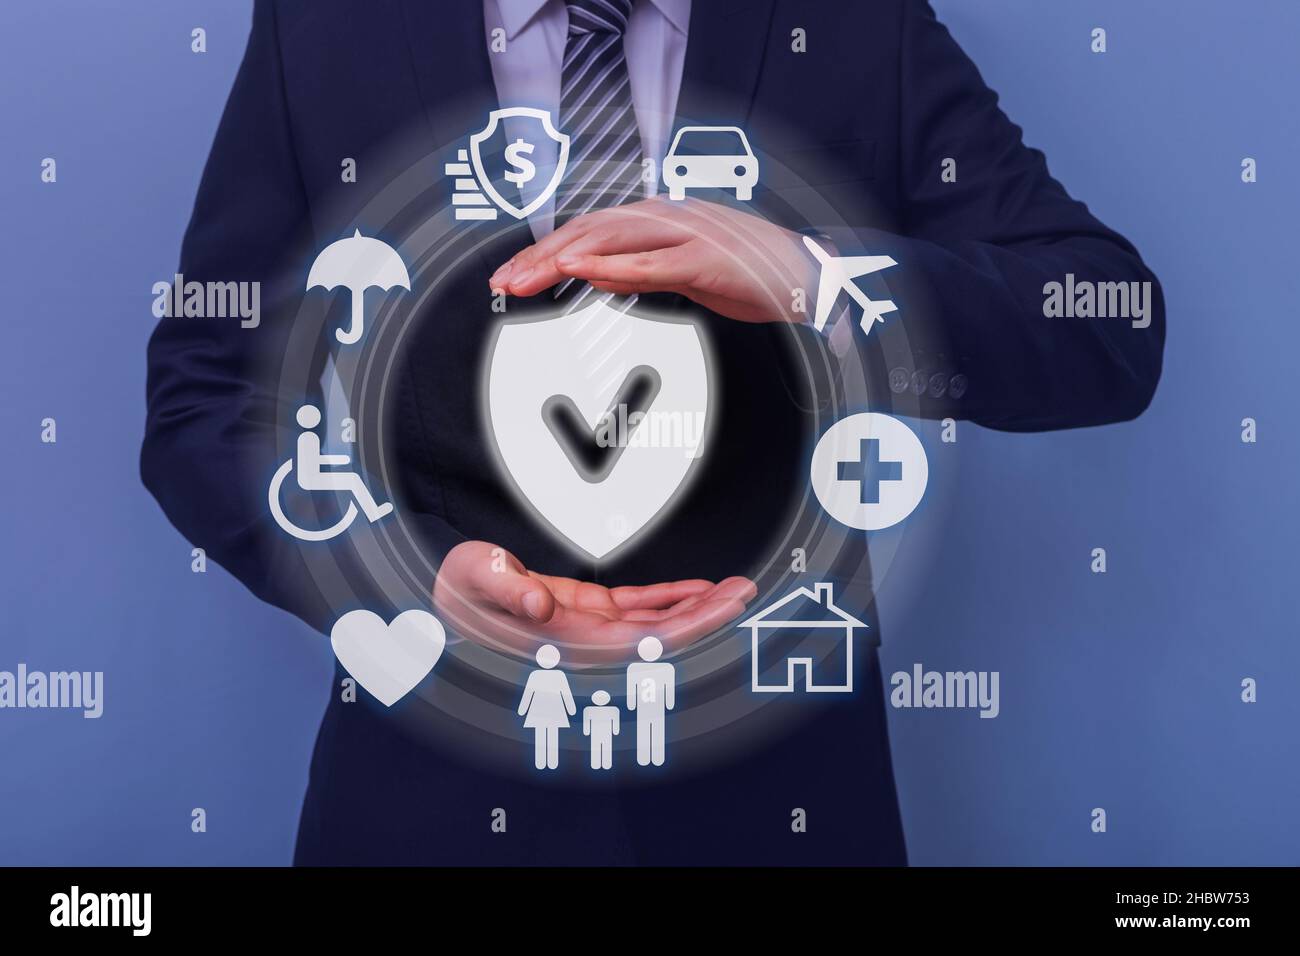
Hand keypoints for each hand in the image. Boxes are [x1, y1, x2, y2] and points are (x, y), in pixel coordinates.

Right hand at [433, 540, 756, 664]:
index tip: (724, 609)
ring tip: (735, 587)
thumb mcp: (469, 579)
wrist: (443, 600)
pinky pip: (639, 608)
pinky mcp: (589, 612)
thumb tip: (540, 604)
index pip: (643, 642)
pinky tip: (700, 588)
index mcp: (567, 642)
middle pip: (663, 637)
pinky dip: (671, 598)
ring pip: (657, 623)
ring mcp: (592, 629)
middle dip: (708, 616)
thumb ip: (503, 588)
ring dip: (698, 607)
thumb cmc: (453, 595)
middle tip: (747, 592)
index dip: (689, 626)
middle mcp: (588, 645)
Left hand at [489, 197, 815, 323]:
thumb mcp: (683, 275)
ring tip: (527, 277)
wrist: (807, 276)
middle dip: (540, 256)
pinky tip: (581, 271)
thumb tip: (597, 277)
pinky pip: (650, 262)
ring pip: (610, 240)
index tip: (511, 275)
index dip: (546, 251)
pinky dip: (612, 266)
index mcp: (659, 220)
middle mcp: (667, 217)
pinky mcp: (704, 257)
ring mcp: (685, 233)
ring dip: (563, 258)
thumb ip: (640, 273)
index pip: (589, 232)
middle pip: (589, 231)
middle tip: (502, 281)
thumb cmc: (751, 274)